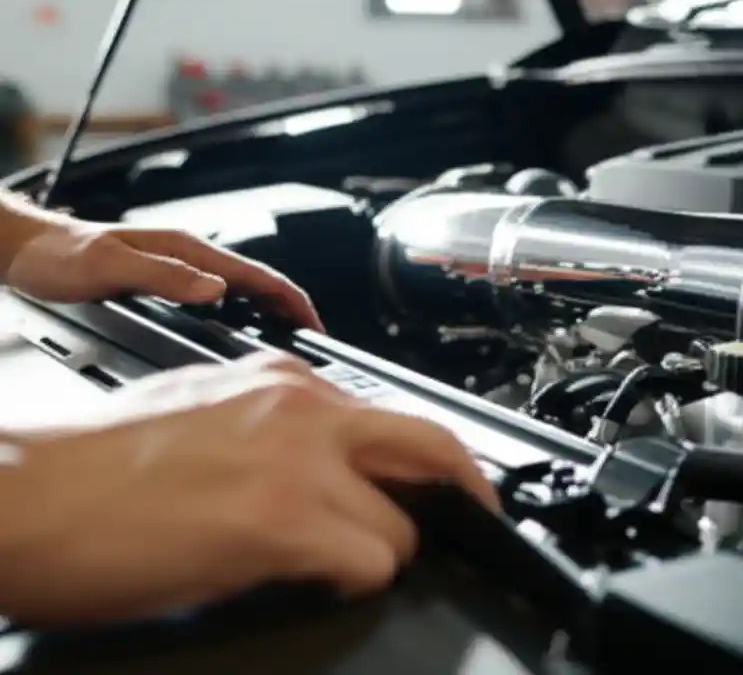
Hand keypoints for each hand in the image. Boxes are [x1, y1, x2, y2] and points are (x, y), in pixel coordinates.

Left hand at [0, 196, 321, 329]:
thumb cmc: (57, 256)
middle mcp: (187, 256)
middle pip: (256, 282)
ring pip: (239, 290)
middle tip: (312, 338)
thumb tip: (216, 289)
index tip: (313, 324)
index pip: (256, 274)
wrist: (24, 251)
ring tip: (287, 336)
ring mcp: (178, 269)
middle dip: (290, 307)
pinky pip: (217, 299)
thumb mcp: (109, 267)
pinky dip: (241, 314)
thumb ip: (164, 277)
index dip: (290, 300)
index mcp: (184, 250)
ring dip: (269, 311)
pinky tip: (239, 330)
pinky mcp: (165, 283)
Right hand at [0, 352, 498, 625]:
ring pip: (402, 522)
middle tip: (476, 519)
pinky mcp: (281, 522)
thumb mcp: (201, 412)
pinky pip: (371, 562)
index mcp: (282, 382)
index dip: (427, 461)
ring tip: (337, 564)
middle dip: (466, 491)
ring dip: (381, 552)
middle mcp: (302, 411)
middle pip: (434, 446)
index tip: (441, 485)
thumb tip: (322, 464)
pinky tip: (313, 579)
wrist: (24, 492)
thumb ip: (275, 427)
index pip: (395, 416)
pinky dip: (356, 580)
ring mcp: (296, 465)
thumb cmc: (91, 465)